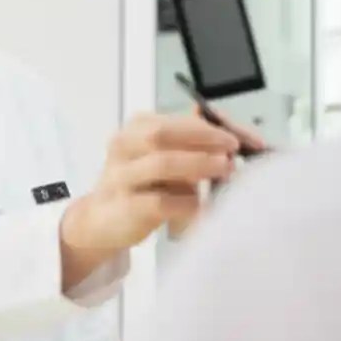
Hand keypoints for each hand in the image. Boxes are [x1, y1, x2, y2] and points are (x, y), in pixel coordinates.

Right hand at [58, 114, 239, 287]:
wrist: (100, 220)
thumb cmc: (139, 185)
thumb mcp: (161, 155)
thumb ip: (190, 140)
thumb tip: (226, 125)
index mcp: (136, 128)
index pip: (175, 119)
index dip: (211, 127)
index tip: (240, 138)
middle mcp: (124, 147)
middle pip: (163, 134)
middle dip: (203, 139)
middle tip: (232, 150)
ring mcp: (121, 177)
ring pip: (161, 163)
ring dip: (199, 165)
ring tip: (224, 170)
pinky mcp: (125, 208)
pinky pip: (160, 202)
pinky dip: (187, 202)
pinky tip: (203, 204)